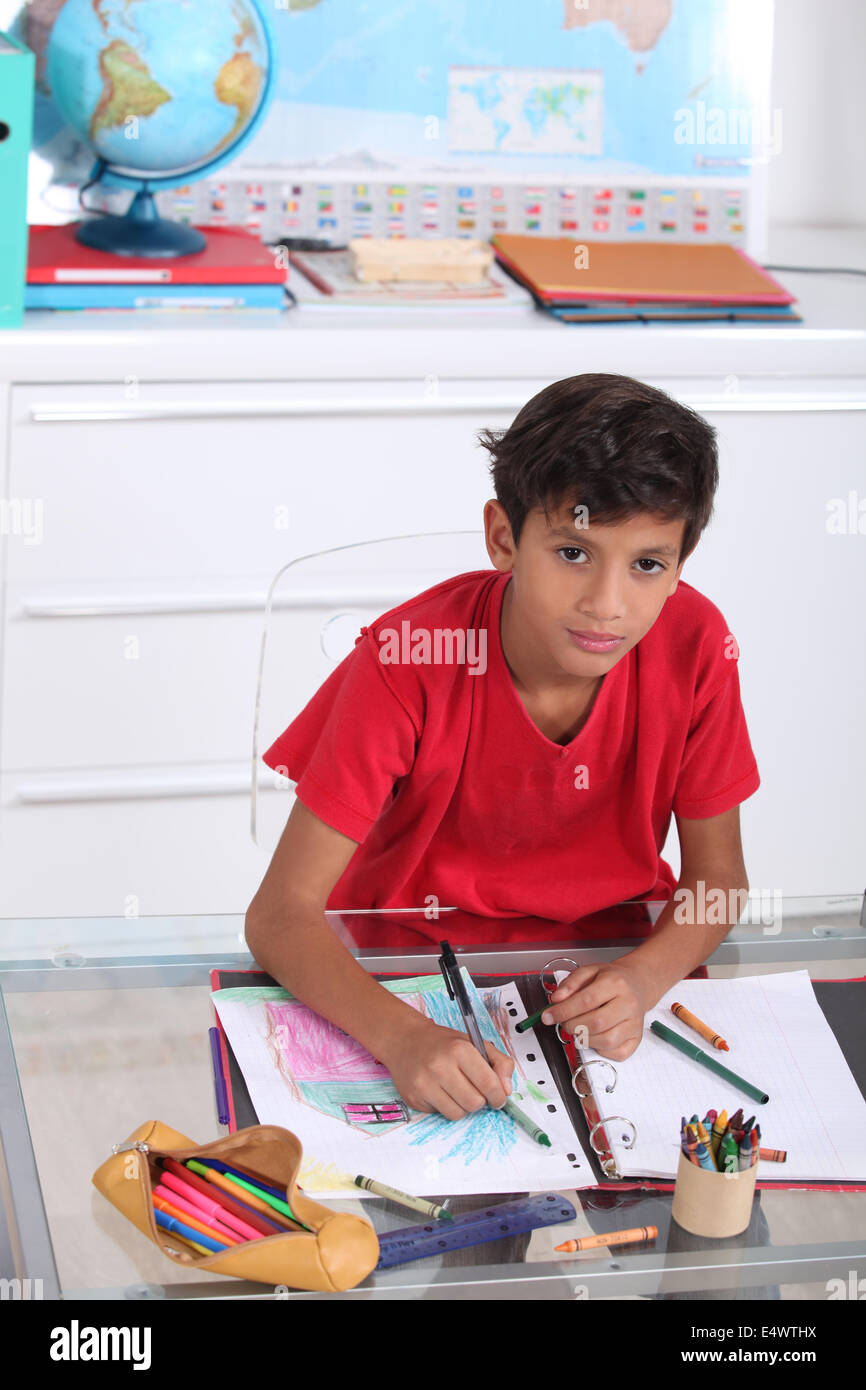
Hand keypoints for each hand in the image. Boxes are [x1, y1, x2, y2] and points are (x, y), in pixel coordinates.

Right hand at [379, 1016, 513, 1119]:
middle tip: (474, 1091)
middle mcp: (440, 1066)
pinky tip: (439, 1091)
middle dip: (479, 1100)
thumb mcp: (475, 1043)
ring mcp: (424, 1084)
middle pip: (474, 1103)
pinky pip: (440, 1114)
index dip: (498, 1096)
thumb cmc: (442, 1044)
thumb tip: (506, 1090)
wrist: (405, 1041)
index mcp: (460, 1050)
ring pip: (458, 1114)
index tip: (498, 1098)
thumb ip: (499, 1063)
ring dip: (462, 1106)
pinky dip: (445, 1107)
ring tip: (456, 1091)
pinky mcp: (413, 1098)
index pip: (488, 1084)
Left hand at [540, 959, 654, 1061]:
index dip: (563, 1011)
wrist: (637, 984)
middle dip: (572, 1026)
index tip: (548, 1016)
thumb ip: (570, 983)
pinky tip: (594, 1037)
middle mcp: (628, 1004)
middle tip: (564, 1022)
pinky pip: (618, 1053)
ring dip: (584, 1039)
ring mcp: (634, 1023)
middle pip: (596, 1023)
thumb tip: (556, 999)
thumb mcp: (589, 971)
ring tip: (578, 1028)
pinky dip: (601, 1050)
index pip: (586, 1001)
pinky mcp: (637, 1038)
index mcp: (615, 983)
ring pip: (606, 1041)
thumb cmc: (612, 980)